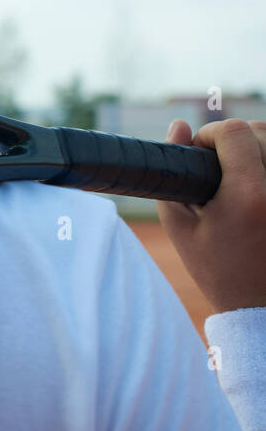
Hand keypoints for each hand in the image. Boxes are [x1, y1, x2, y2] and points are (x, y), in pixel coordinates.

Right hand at [159, 119, 265, 313]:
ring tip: (238, 171)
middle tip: (216, 163)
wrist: (260, 305)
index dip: (210, 135)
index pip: (234, 132)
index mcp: (249, 195)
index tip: (198, 152)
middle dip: (233, 138)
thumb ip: (173, 173)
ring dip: (256, 147)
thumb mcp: (181, 224)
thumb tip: (178, 126)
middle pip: (260, 131)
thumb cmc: (216, 268)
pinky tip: (256, 179)